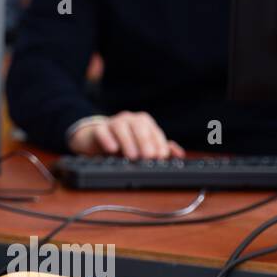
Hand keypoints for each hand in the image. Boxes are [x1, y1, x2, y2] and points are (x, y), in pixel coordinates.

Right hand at [68, 111, 184, 159]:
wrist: (96, 140)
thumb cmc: (124, 144)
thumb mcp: (143, 147)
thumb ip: (161, 149)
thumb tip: (179, 154)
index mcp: (143, 122)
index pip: (153, 131)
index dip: (158, 143)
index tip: (160, 156)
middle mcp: (129, 120)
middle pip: (139, 126)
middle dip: (145, 141)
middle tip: (148, 156)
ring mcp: (113, 123)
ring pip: (121, 127)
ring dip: (128, 142)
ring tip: (132, 156)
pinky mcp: (98, 129)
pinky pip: (102, 131)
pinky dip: (107, 139)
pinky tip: (112, 149)